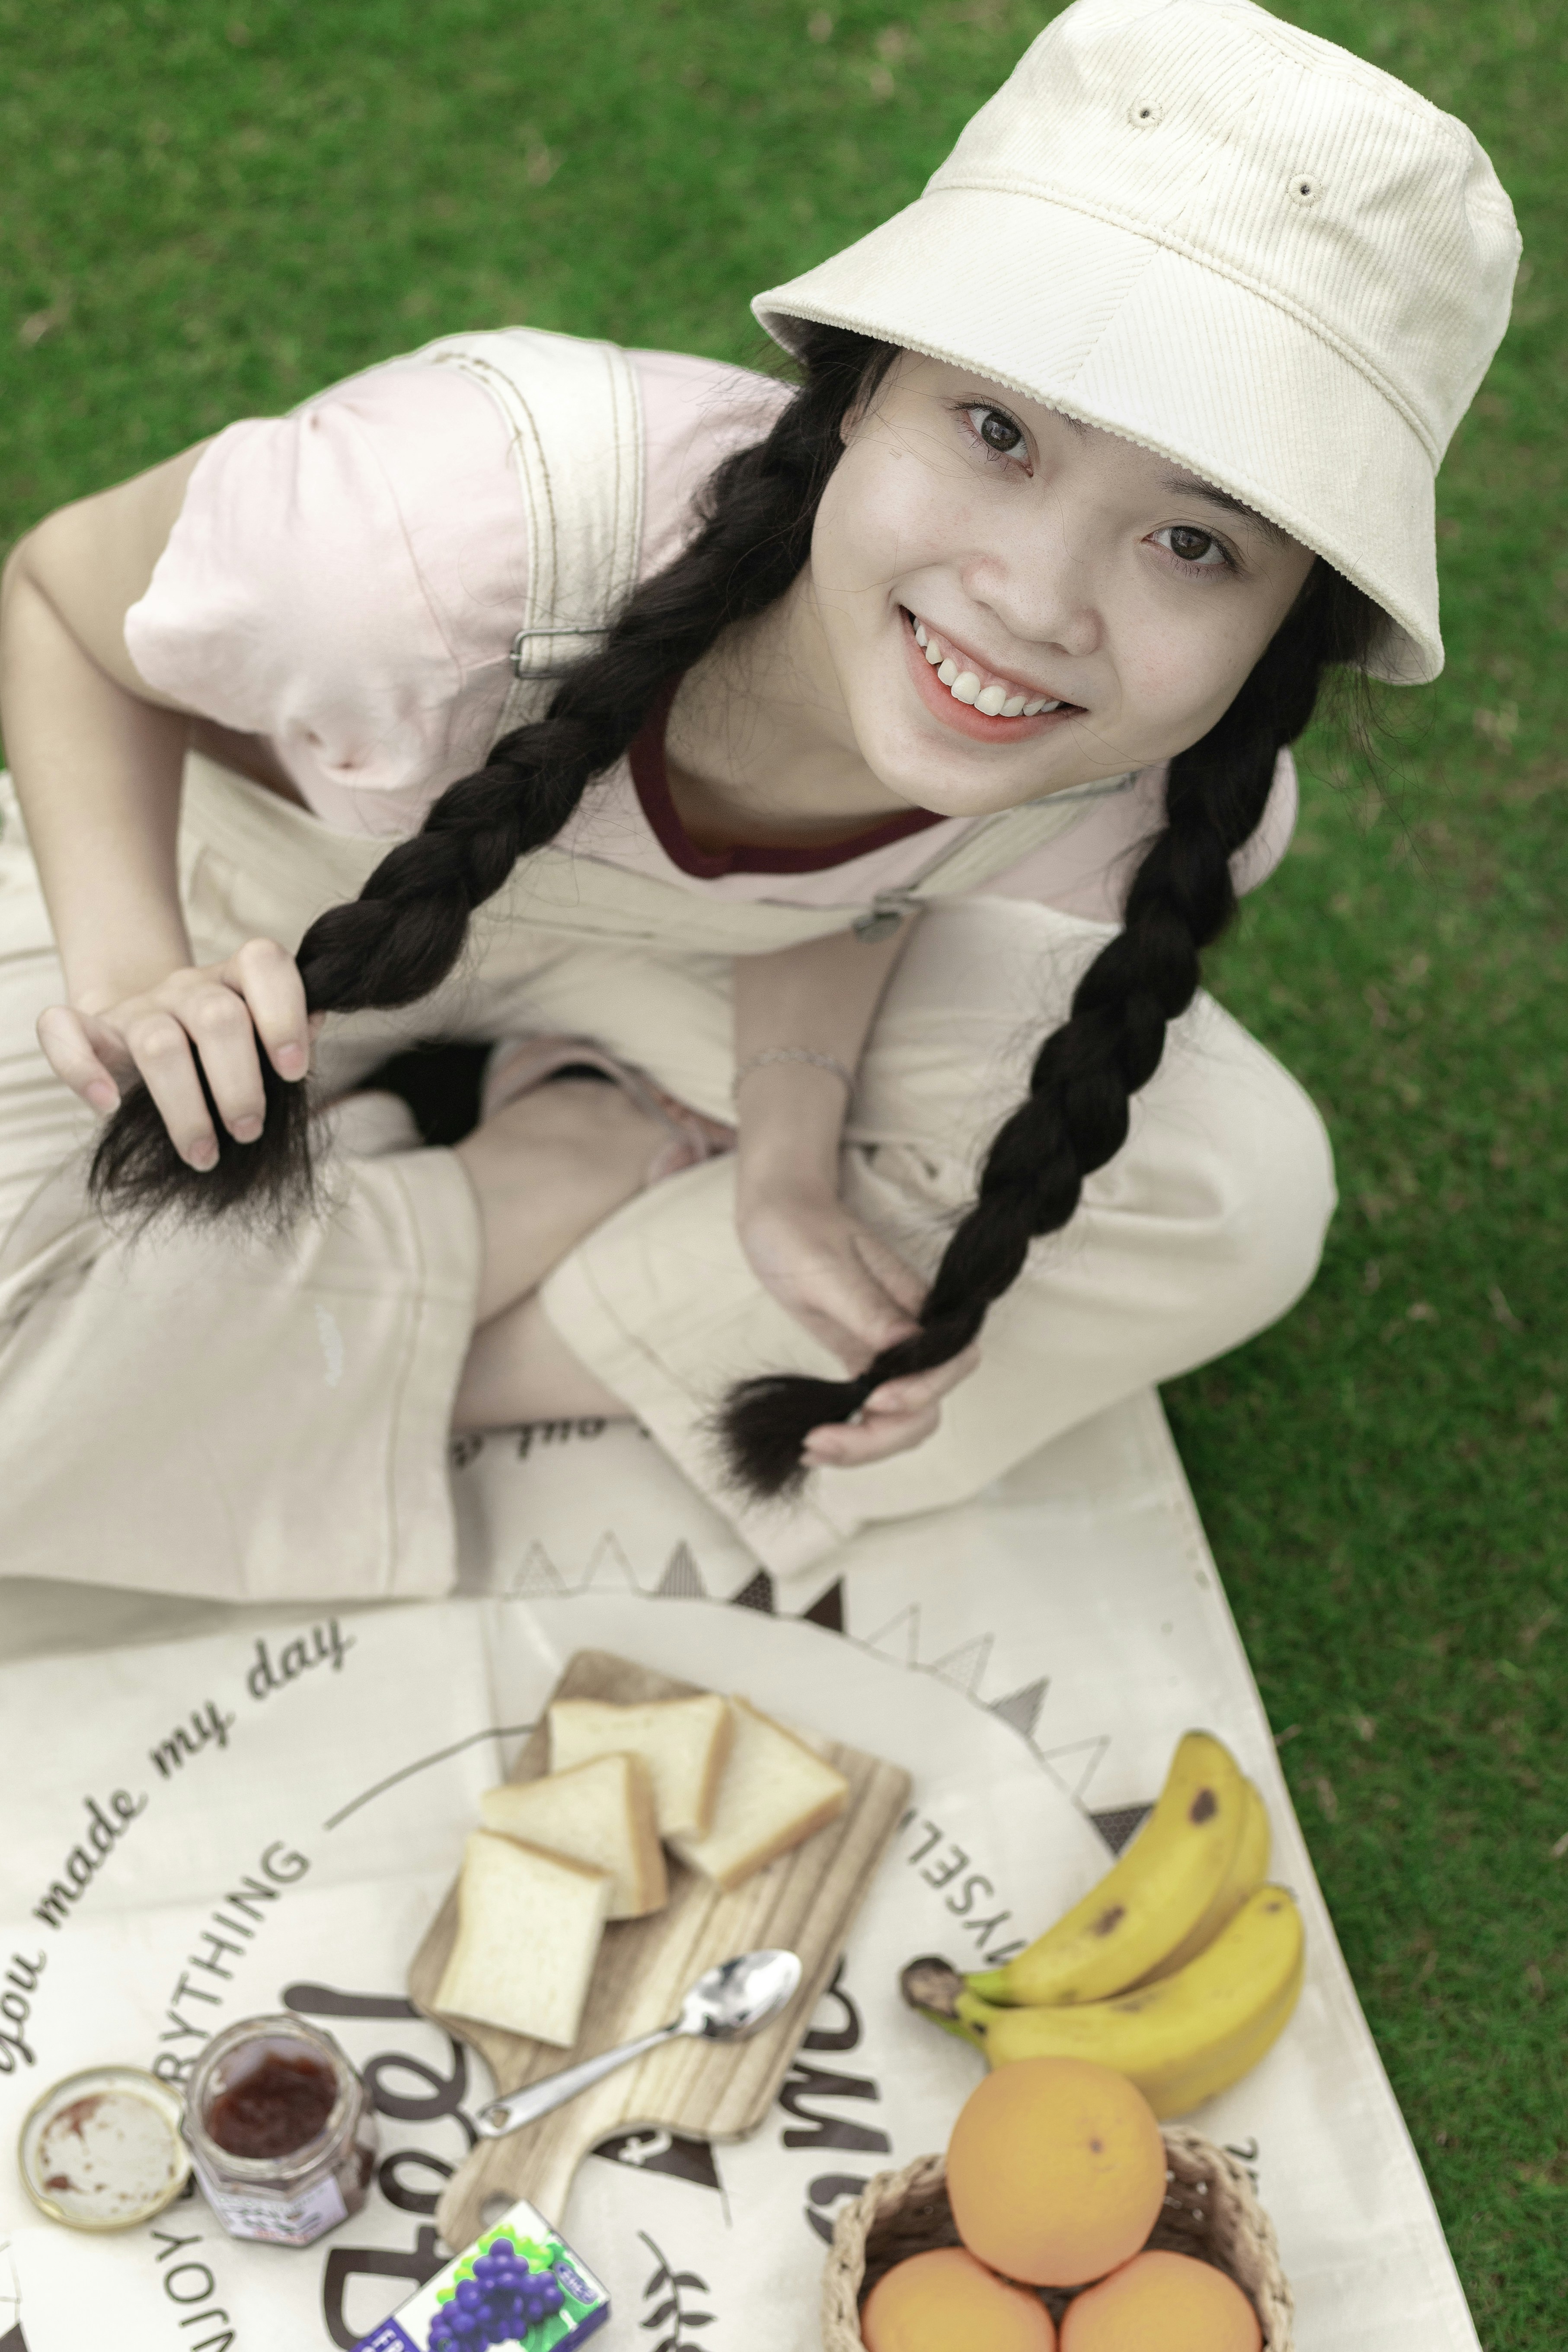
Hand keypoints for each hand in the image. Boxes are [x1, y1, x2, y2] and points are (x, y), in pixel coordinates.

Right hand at [38, 938, 320, 1170]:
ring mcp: (137, 1008)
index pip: (263, 964)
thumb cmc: (215, 1047)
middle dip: (239, 1084)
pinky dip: (81, 1071)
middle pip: (217, 1018)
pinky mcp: (88, 1029)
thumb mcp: (257, 1035)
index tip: (293, 1071)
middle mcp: (188, 987)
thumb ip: (288, 1027)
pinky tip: (106, 1105)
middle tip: (250, 1131)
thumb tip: (317, 1026)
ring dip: (184, 1107)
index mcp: (235, 979)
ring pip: (159, 1044)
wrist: (142, 1031)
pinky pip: (63, 1032)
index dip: (284, 1013)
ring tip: (205, 1154)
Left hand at [736, 1182, 980, 1467]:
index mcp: (916, 1304)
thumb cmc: (801, 1228)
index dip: (918, 1393)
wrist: (779, 1212)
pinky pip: (872, 1411)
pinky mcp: (861, 1360)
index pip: (948, 1365)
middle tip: (821, 1441)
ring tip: (811, 1448)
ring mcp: (887, 1351)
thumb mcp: (828, 1268)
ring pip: (902, 1419)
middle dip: (884, 1437)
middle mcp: (910, 1333)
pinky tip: (813, 1444)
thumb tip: (906, 1346)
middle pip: (926, 1407)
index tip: (872, 1400)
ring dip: (866, 1445)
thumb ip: (869, 1307)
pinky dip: (850, 1435)